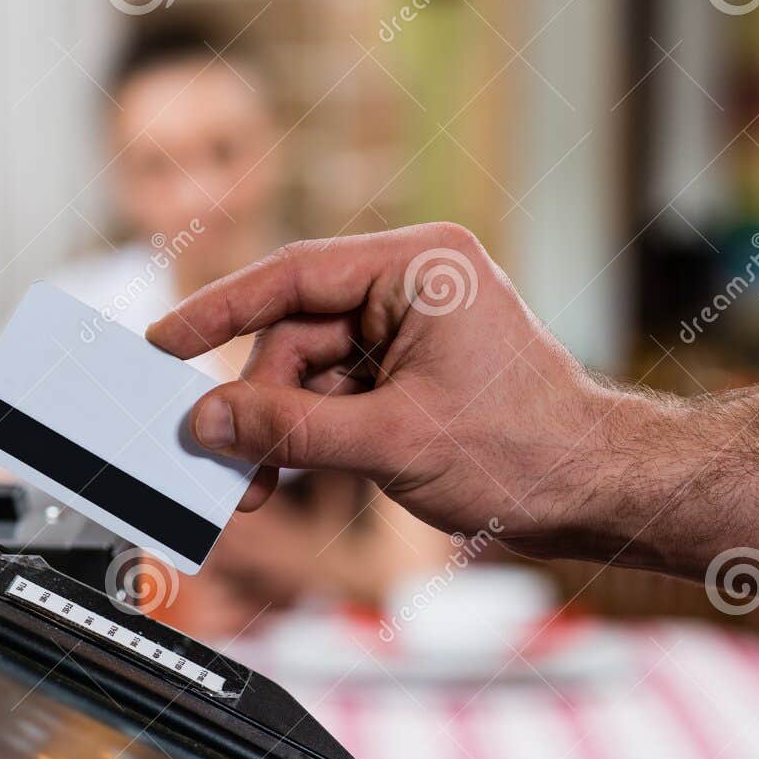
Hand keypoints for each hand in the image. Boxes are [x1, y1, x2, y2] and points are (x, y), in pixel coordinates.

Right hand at [146, 224, 625, 554]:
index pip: (293, 275)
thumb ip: (289, 429)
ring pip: (308, 371)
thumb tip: (208, 423)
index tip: (165, 341)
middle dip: (258, 400)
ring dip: (279, 428)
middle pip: (295, 333)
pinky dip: (307, 435)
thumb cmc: (525, 450)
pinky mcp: (409, 372)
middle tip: (221, 459)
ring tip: (257, 487)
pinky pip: (334, 394)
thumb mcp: (391, 441)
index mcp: (421, 267)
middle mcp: (412, 287)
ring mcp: (410, 330)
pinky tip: (286, 474)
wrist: (593, 491)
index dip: (218, 310)